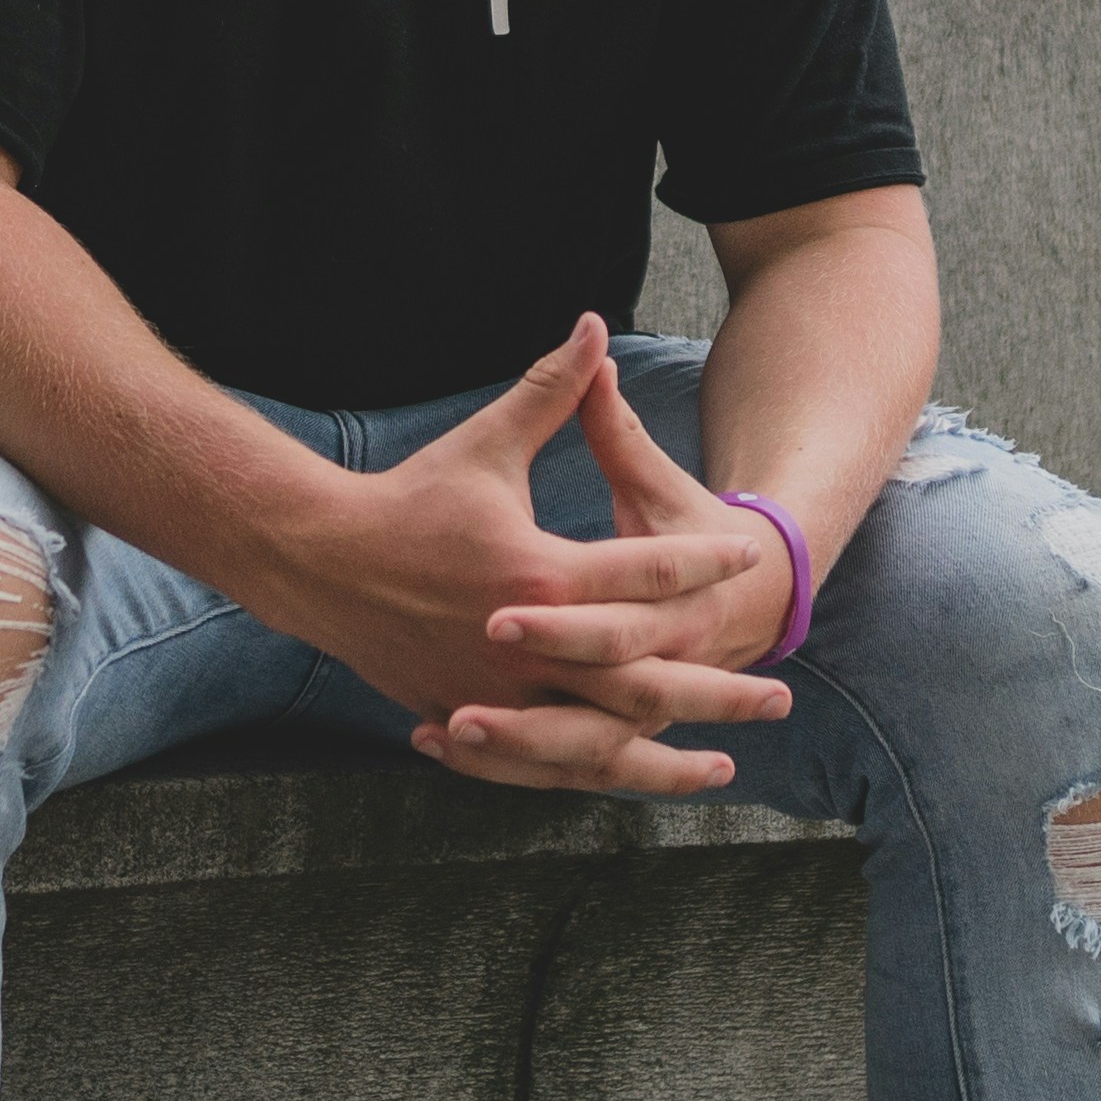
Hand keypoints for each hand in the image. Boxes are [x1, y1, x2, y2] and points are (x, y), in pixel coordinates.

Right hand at [288, 316, 792, 800]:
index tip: (750, 557)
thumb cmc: (411, 499)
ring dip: (666, 759)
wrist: (319, 560)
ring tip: (724, 764)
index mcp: (538, 574)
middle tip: (782, 699)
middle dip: (717, 693)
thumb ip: (551, 392)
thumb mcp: (487, 444)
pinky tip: (633, 775)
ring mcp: (495, 694)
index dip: (703, 561)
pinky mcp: (467, 720)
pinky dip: (593, 773)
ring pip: (599, 743)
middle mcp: (524, 646)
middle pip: (644, 682)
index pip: (644, 573)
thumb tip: (592, 324)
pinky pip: (543, 764)